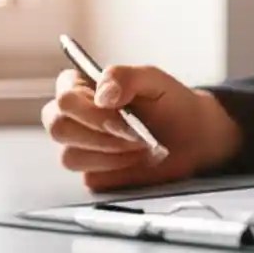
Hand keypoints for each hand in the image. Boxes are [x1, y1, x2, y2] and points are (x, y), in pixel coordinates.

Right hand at [41, 65, 241, 191]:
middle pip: (59, 127)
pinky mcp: (94, 172)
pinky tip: (137, 159)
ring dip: (109, 153)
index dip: (86, 106)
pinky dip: (116, 169)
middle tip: (133, 131)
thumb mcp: (155, 79)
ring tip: (140, 144)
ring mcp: (81, 147)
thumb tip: (101, 94)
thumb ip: (126, 76)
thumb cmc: (172, 103)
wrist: (195, 136)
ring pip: (70, 156)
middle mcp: (76, 118)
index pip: (63, 95)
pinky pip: (89, 177)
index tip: (118, 109)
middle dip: (100, 132)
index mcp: (83, 88)